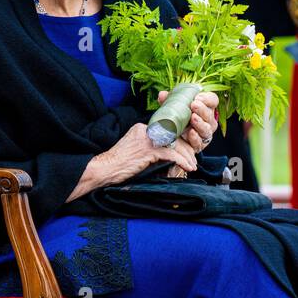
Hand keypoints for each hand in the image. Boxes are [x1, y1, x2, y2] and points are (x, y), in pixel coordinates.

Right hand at [67, 123, 197, 201]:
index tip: (187, 152)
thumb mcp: (134, 150)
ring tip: (193, 166)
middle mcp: (145, 129)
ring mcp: (147, 139)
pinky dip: (182, 161)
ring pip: (174, 145)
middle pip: (173, 137)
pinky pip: (171, 154)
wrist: (104, 169)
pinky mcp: (148, 149)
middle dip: (186, 149)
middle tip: (193, 160)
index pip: (167, 132)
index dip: (179, 142)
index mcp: (141, 128)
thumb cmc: (117, 165)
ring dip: (187, 156)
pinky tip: (188, 167)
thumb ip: (148, 148)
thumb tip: (166, 155)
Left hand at [158, 89, 218, 152]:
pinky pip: (199, 142)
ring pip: (207, 129)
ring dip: (200, 123)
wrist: (171, 140)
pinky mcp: (198, 146)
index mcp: (204, 108)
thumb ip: (169, 101)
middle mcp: (207, 121)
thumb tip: (162, 94)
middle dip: (202, 109)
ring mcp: (204, 134)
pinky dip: (195, 137)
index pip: (212, 100)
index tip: (197, 97)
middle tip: (194, 105)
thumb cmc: (176, 120)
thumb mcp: (173, 109)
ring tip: (193, 118)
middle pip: (210, 114)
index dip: (207, 98)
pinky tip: (191, 132)